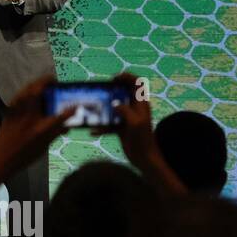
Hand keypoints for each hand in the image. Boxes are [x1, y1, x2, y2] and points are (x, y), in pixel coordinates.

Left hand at [0, 76, 72, 190]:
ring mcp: (17, 113)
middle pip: (38, 92)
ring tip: (43, 83)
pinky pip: (19, 96)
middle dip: (46, 82)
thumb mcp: (43, 148)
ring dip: (36, 84)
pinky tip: (29, 91)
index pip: (59, 116)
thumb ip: (55, 134)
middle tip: (54, 81)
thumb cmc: (23, 157)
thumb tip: (67, 126)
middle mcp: (29, 118)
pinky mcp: (9, 112)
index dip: (70, 110)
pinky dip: (26, 90)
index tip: (76, 105)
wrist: (0, 159)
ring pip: (26, 91)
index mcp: (40, 130)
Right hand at [92, 72, 186, 194]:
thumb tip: (115, 103)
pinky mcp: (120, 128)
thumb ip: (125, 110)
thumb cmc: (142, 139)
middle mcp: (134, 109)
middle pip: (123, 93)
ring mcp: (126, 118)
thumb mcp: (135, 122)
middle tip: (100, 92)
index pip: (137, 84)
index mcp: (141, 104)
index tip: (114, 79)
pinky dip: (101, 127)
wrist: (144, 158)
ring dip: (103, 108)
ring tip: (92, 108)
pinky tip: (92, 131)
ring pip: (113, 108)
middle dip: (111, 91)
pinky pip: (109, 124)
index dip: (127, 78)